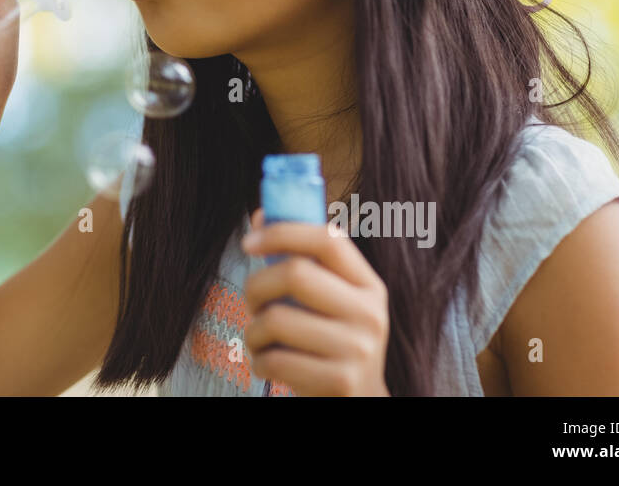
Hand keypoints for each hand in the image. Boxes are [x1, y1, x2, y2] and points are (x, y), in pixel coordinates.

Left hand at [240, 207, 390, 395]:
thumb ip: (301, 259)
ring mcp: (359, 349)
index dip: (283, 232)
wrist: (358, 402)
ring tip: (261, 339)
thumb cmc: (330, 342)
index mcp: (368, 285)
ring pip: (277, 318)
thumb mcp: (329, 300)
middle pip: (295, 273)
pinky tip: (268, 363)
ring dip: (254, 330)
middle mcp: (370, 313)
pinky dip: (259, 361)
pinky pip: (275, 358)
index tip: (248, 241)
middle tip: (252, 301)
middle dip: (257, 285)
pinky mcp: (340, 381)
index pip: (328, 239)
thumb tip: (261, 215)